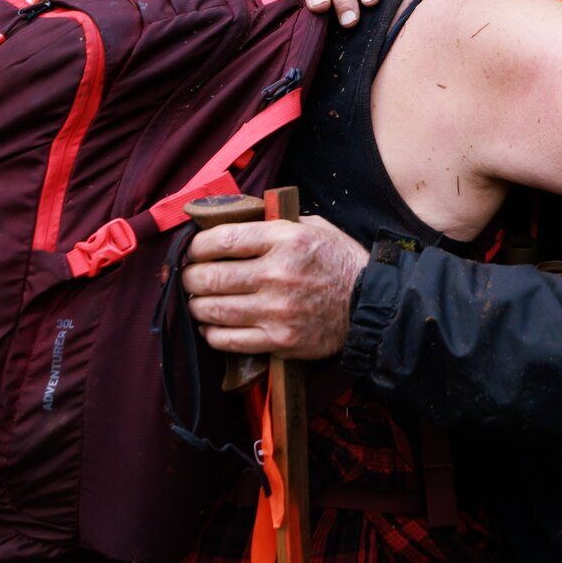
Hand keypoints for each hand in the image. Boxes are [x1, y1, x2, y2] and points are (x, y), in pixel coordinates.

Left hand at [180, 217, 371, 359]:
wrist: (370, 306)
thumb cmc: (339, 263)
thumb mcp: (312, 227)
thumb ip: (272, 224)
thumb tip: (229, 222)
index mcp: (286, 239)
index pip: (222, 240)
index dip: (197, 246)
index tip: (193, 250)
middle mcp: (278, 274)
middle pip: (209, 277)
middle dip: (191, 277)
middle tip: (191, 277)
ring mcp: (277, 311)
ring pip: (213, 310)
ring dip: (197, 305)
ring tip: (199, 300)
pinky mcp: (279, 341)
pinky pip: (228, 340)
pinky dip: (212, 332)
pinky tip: (213, 325)